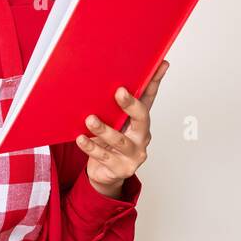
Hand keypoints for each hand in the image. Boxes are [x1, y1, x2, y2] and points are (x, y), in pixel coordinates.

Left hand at [77, 60, 168, 193]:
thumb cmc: (108, 144)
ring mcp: (133, 155)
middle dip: (131, 104)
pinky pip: (103, 156)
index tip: (160, 65)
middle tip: (119, 91)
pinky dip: (91, 147)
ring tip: (90, 120)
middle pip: (142, 118)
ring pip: (119, 140)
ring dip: (103, 129)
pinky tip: (81, 139)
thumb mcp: (113, 124)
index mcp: (140, 122)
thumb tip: (104, 80)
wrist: (104, 174)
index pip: (150, 99)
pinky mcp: (120, 168)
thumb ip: (112, 107)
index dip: (155, 82)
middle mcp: (141, 137)